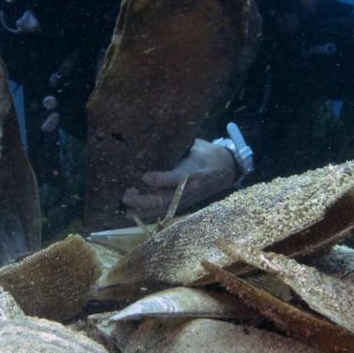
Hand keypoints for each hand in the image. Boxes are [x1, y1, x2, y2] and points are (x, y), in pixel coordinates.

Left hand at [121, 139, 238, 217]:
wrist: (226, 169)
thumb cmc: (206, 153)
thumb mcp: (194, 145)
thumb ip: (176, 146)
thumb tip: (151, 137)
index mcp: (194, 170)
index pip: (177, 178)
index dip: (160, 179)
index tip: (144, 176)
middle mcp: (190, 188)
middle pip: (166, 199)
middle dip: (144, 200)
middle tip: (126, 196)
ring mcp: (187, 199)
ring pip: (164, 209)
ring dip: (144, 211)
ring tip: (126, 210)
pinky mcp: (184, 205)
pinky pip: (165, 212)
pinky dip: (150, 215)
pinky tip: (135, 215)